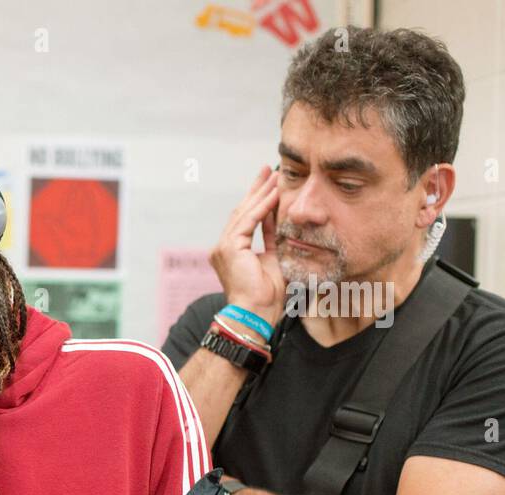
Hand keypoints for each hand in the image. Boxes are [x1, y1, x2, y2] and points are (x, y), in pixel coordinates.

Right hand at [209, 166, 285, 328]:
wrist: (255, 313)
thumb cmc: (266, 296)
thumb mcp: (274, 260)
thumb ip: (274, 240)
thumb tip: (281, 220)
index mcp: (232, 251)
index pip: (245, 220)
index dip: (258, 201)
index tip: (270, 185)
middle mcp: (223, 247)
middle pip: (241, 211)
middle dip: (257, 190)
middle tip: (269, 171)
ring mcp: (223, 246)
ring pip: (244, 213)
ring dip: (261, 194)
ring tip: (275, 176)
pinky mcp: (229, 247)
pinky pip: (248, 221)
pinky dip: (262, 207)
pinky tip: (274, 194)